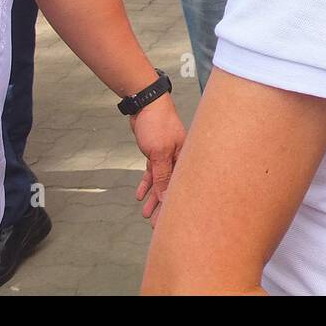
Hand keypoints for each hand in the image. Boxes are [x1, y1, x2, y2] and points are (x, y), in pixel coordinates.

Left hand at [129, 93, 186, 225]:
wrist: (145, 102)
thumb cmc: (158, 123)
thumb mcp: (159, 152)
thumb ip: (162, 175)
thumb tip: (164, 196)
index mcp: (185, 157)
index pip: (181, 186)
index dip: (173, 203)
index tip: (167, 220)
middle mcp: (178, 157)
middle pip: (171, 186)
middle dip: (163, 205)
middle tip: (155, 222)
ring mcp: (167, 155)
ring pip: (161, 181)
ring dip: (153, 197)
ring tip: (145, 213)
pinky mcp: (156, 152)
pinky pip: (152, 172)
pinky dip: (146, 183)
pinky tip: (140, 194)